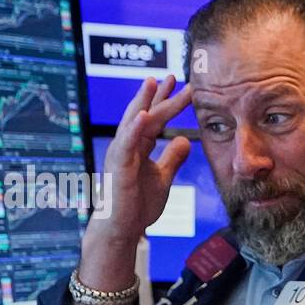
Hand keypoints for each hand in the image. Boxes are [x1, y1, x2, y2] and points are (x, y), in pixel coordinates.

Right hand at [91, 75, 193, 244]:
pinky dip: (134, 128)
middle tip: (172, 75)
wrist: (123, 229)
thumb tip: (185, 140)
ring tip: (152, 82)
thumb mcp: (163, 177)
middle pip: (144, 114)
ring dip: (143, 102)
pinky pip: (126, 143)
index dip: (166, 102)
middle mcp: (128, 146)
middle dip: (157, 95)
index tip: (181, 85)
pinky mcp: (119, 166)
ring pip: (134, 123)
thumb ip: (173, 158)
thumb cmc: (138, 205)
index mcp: (139, 147)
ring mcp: (121, 154)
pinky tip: (143, 114)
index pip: (155, 119)